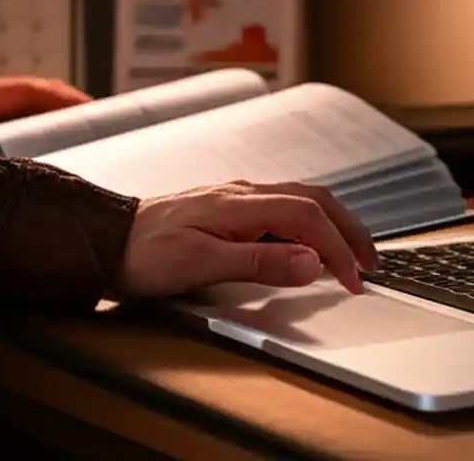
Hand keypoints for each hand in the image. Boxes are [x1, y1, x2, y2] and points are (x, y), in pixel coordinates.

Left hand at [117, 181, 378, 297]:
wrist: (101, 240)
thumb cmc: (143, 254)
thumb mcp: (200, 265)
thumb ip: (259, 263)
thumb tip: (310, 261)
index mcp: (241, 203)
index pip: (308, 219)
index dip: (338, 249)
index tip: (353, 280)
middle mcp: (245, 193)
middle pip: (316, 201)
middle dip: (350, 230)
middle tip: (371, 264)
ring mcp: (238, 198)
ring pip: (303, 200)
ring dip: (334, 224)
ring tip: (352, 253)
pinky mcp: (231, 209)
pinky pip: (285, 207)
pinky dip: (312, 224)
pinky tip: (311, 243)